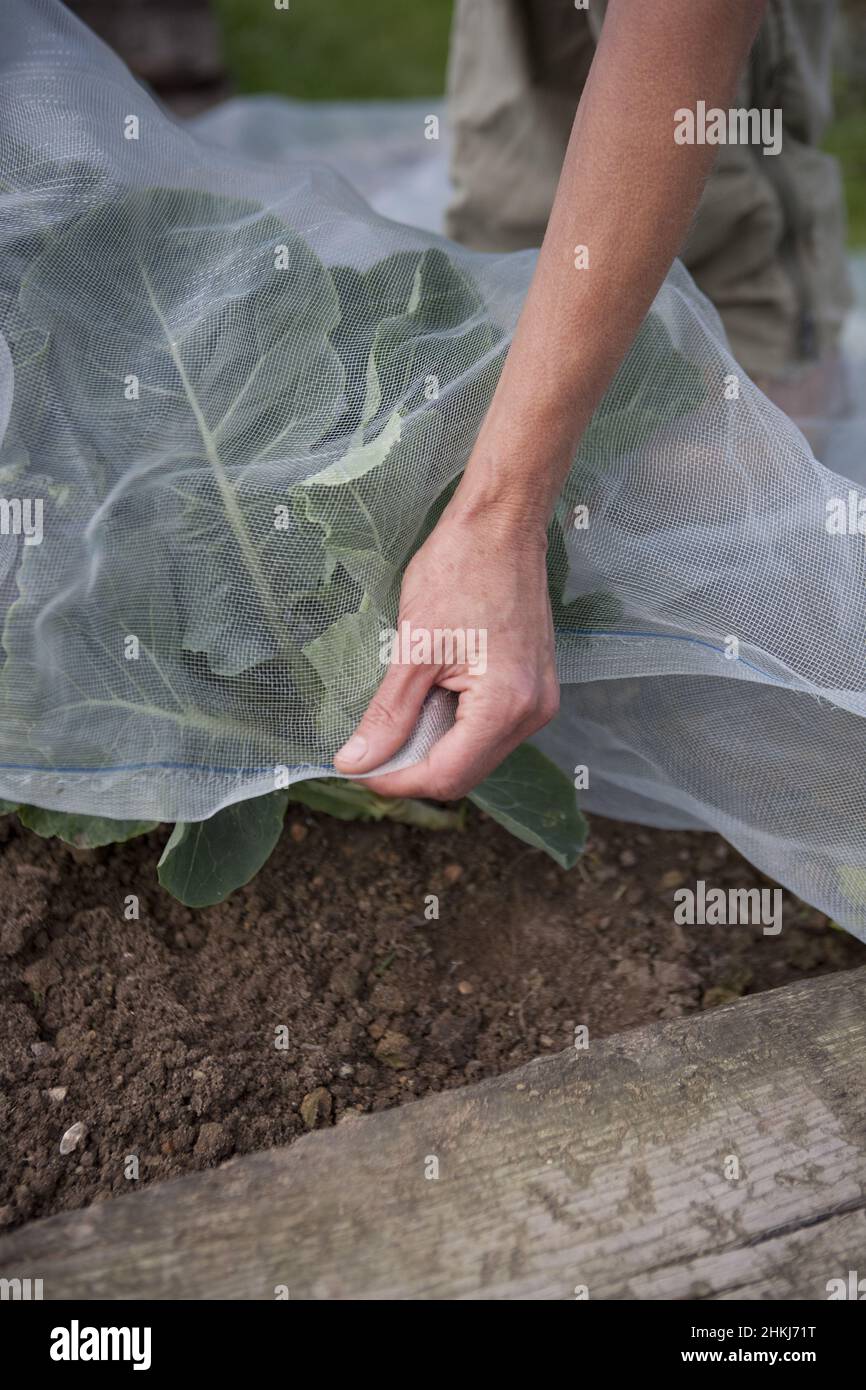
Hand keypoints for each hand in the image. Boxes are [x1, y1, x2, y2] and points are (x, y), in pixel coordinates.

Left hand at [333, 492, 559, 799]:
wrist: (501, 525)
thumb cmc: (460, 571)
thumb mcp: (413, 648)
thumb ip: (388, 715)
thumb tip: (356, 763)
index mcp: (505, 706)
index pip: (445, 776)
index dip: (396, 780)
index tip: (357, 767)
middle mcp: (532, 713)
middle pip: (464, 773)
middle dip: (413, 768)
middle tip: (367, 748)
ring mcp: (538, 701)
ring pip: (476, 754)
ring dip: (432, 747)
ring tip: (396, 718)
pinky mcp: (533, 688)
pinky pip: (489, 730)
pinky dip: (453, 726)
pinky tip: (427, 701)